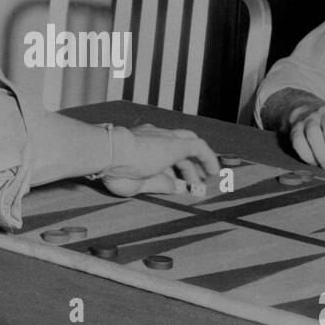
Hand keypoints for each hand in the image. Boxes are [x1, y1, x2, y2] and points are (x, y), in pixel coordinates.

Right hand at [99, 125, 220, 197]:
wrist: (110, 151)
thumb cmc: (114, 169)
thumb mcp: (137, 183)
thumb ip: (158, 184)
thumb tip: (175, 187)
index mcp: (140, 144)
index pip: (161, 152)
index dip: (171, 168)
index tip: (176, 183)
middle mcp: (154, 137)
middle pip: (179, 146)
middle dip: (188, 164)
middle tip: (195, 182)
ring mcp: (165, 138)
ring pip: (190, 144)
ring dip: (198, 162)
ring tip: (207, 178)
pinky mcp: (175, 144)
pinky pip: (199, 148)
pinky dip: (208, 158)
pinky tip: (214, 171)